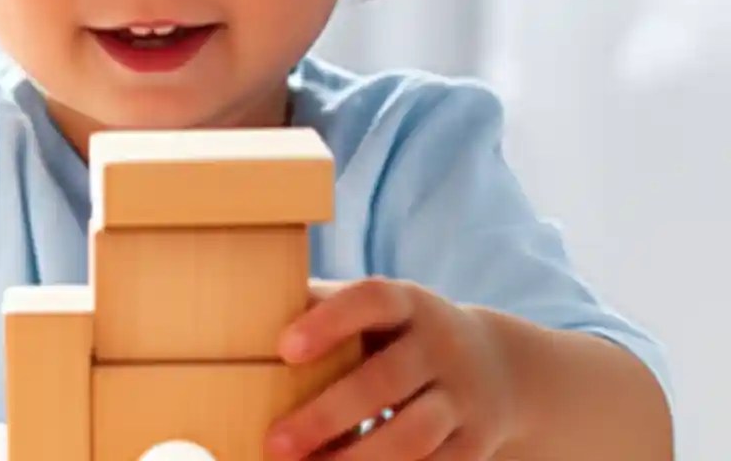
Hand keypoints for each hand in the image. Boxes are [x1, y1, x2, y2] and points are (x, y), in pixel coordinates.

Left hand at [266, 278, 516, 459]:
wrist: (499, 367)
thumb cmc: (400, 335)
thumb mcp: (375, 312)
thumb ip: (321, 307)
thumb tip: (245, 308)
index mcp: (409, 303)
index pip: (371, 300)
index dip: (329, 322)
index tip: (284, 349)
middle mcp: (441, 346)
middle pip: (385, 380)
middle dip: (327, 416)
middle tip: (275, 444)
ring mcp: (464, 397)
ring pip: (414, 435)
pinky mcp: (475, 444)